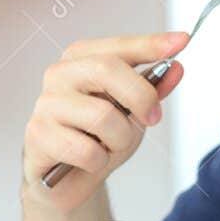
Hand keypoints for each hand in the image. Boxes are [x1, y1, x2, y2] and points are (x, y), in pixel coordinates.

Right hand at [23, 31, 189, 210]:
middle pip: (108, 69)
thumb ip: (152, 90)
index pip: (120, 46)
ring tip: (108, 147)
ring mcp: (46, 103)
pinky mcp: (38, 135)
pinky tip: (88, 161)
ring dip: (119, 140)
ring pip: (102, 116)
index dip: (151, 43)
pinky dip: (98, 161)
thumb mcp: (132, 112)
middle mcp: (60, 74)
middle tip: (152, 119)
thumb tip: (176, 68)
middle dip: (141, 97)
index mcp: (82, 59)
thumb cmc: (97, 138)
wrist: (66, 180)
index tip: (181, 40)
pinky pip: (86, 150)